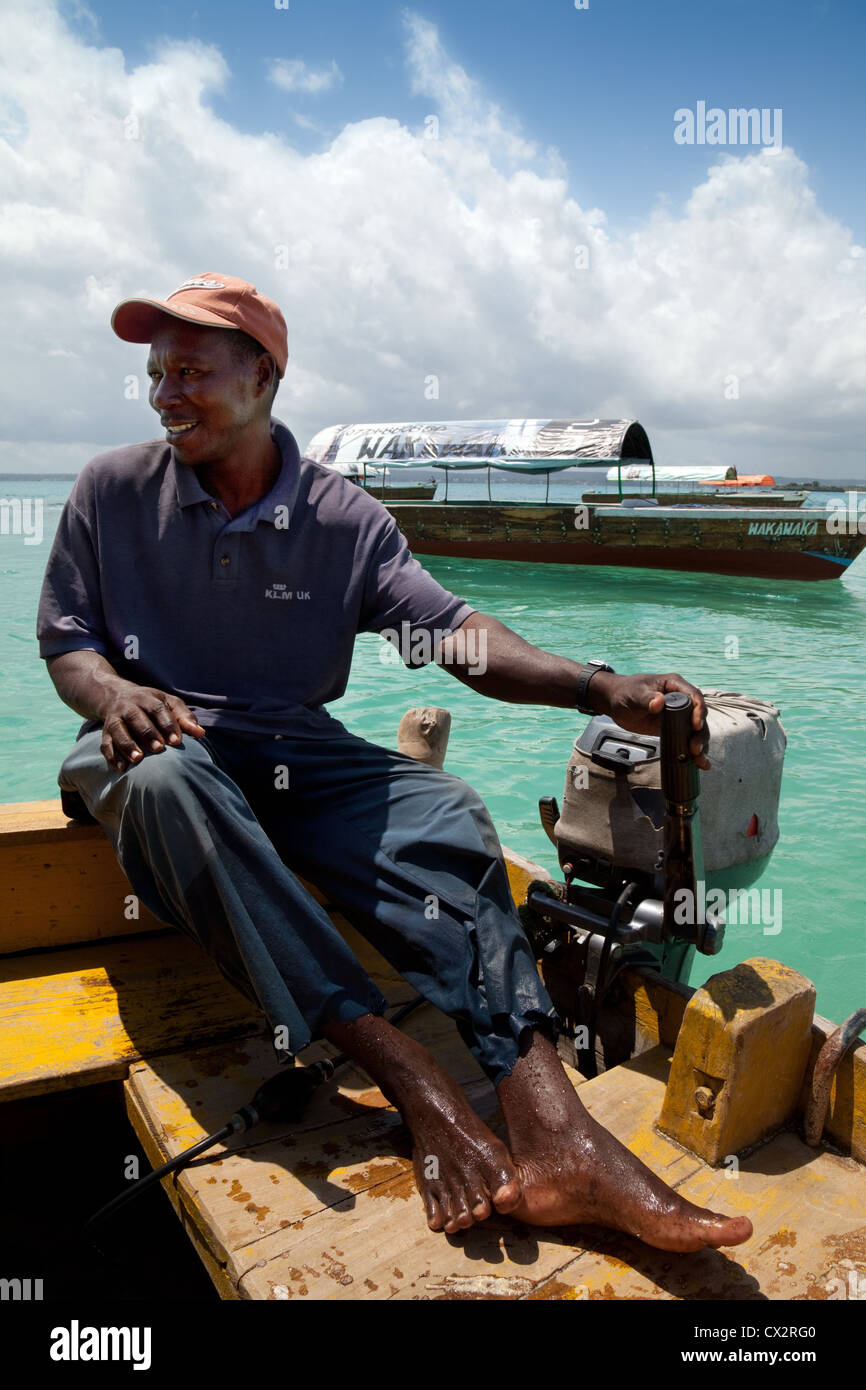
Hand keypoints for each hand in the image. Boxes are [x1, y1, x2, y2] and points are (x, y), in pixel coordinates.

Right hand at [98, 685, 205, 770]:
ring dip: (127, 745)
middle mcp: (129, 706)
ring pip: (118, 730)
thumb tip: (201, 734)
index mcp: (148, 699)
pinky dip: (112, 756)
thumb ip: (185, 717)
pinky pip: (105, 743)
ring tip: (138, 759)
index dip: (168, 725)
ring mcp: (115, 718)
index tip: (177, 742)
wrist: (116, 695)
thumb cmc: (151, 704)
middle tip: (159, 749)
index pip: (158, 709)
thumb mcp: (169, 703)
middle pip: (137, 718)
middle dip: (147, 733)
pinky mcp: (105, 731)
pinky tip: (121, 768)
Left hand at [589, 671, 709, 768]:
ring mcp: (679, 715)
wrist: (615, 702)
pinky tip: (699, 763)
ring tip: (699, 760)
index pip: (694, 696)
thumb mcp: (634, 694)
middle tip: (694, 748)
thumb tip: (659, 702)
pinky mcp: (674, 728)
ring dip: (700, 745)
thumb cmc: (625, 692)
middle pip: (699, 716)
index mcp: (675, 685)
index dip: (699, 711)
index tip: (695, 725)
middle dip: (700, 733)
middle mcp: (681, 700)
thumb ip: (646, 698)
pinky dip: (692, 751)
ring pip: (696, 730)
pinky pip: (686, 738)